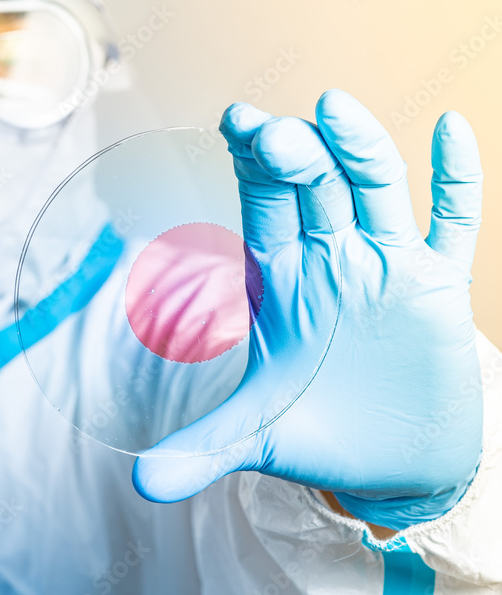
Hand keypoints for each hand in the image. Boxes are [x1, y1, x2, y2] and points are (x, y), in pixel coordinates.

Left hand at [133, 90, 483, 529]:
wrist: (394, 466)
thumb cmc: (321, 439)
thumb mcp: (258, 439)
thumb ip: (201, 451)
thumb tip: (139, 486)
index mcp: (281, 280)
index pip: (263, 206)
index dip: (251, 163)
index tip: (236, 124)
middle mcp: (331, 260)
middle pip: (312, 187)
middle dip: (293, 156)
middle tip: (273, 134)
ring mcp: (387, 267)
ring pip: (376, 190)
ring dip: (359, 149)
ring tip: (335, 108)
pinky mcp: (438, 289)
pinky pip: (452, 224)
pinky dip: (455, 179)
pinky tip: (452, 129)